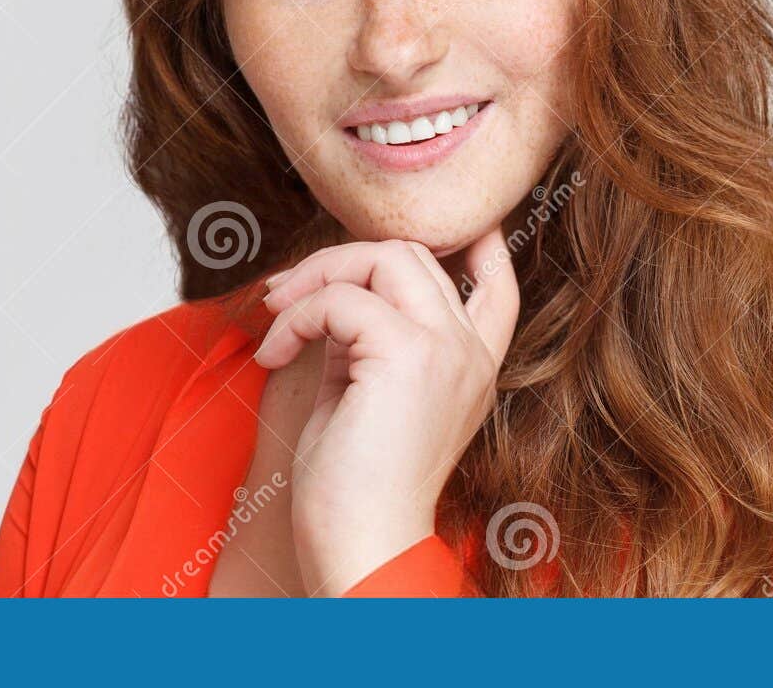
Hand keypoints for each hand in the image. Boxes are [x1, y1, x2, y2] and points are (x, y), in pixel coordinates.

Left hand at [254, 228, 519, 595]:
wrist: (361, 548)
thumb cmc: (352, 490)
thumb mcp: (364, 396)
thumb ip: (363, 341)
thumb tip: (329, 293)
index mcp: (472, 367)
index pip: (497, 284)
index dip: (476, 242)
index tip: (440, 224)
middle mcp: (470, 353)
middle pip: (415, 255)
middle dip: (342, 259)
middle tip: (286, 296)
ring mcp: (446, 350)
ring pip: (383, 258)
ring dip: (316, 276)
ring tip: (278, 317)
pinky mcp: (409, 355)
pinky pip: (342, 299)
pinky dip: (297, 317)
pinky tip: (275, 355)